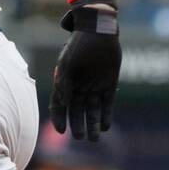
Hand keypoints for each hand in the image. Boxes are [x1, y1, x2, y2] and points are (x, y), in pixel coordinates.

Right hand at [49, 0, 121, 141]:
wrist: (99, 30)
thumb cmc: (79, 45)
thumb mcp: (67, 63)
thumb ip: (63, 83)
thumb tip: (64, 103)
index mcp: (65, 84)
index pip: (60, 106)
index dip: (59, 119)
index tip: (61, 131)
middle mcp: (79, 88)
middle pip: (77, 112)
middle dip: (78, 126)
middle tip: (80, 138)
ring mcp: (94, 87)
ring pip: (92, 111)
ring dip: (92, 125)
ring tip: (94, 139)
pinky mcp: (109, 84)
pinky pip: (107, 104)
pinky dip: (106, 116)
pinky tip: (105, 126)